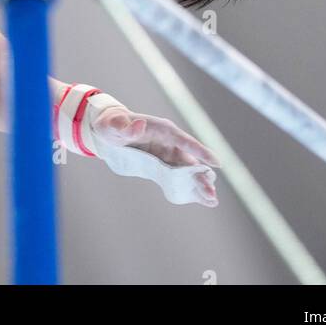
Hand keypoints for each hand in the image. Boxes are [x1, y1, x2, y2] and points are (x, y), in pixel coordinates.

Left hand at [90, 103, 220, 205]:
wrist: (109, 130)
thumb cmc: (112, 125)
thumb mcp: (114, 126)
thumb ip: (126, 128)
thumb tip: (139, 124)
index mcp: (162, 129)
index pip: (184, 141)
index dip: (200, 151)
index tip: (216, 163)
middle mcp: (169, 141)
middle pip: (189, 159)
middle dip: (200, 176)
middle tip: (212, 193)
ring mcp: (167, 153)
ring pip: (186, 170)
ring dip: (198, 184)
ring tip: (212, 200)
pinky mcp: (162, 164)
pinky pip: (177, 177)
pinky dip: (188, 187)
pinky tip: (200, 200)